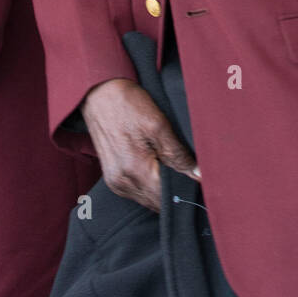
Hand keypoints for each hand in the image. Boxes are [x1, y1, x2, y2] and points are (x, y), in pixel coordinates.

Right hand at [81, 78, 199, 212]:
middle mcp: (122, 182)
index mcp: (135, 171)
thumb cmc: (127, 104)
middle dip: (175, 193)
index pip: (168, 199)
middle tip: (189, 175)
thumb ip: (179, 155)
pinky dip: (150, 186)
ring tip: (173, 169)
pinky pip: (137, 193)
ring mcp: (115, 182)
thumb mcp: (159, 125)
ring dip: (162, 191)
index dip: (186, 193)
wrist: (98, 93)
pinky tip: (157, 170)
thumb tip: (198, 175)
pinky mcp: (112, 178)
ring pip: (148, 200)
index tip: (199, 184)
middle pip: (157, 203)